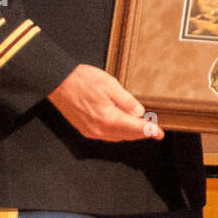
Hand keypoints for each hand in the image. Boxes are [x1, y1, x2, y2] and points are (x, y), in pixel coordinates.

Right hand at [47, 63, 163, 141]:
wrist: (58, 82)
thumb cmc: (82, 80)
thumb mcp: (110, 85)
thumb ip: (127, 101)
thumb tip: (139, 113)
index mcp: (108, 118)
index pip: (135, 128)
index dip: (150, 131)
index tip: (160, 134)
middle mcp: (99, 129)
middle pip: (127, 135)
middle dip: (141, 133)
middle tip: (153, 128)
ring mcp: (91, 131)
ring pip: (117, 137)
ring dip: (130, 133)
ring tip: (141, 127)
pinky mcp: (85, 129)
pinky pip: (107, 135)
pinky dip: (118, 132)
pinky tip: (123, 125)